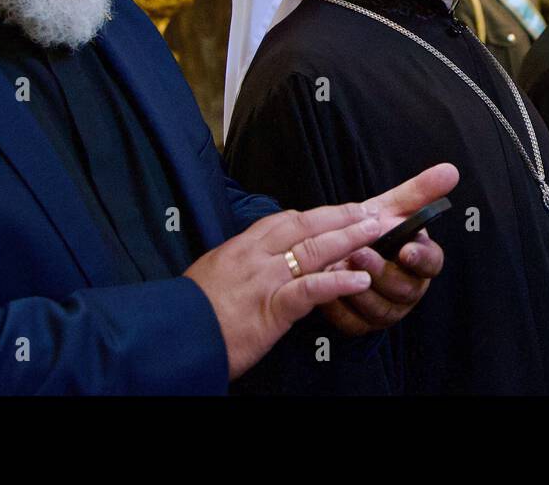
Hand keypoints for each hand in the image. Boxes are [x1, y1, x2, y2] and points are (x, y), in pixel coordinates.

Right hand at [184, 200, 385, 380]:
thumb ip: (237, 263)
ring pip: (314, 249)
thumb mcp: (211, 274)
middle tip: (369, 210)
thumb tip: (252, 260)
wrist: (172, 338)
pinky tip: (360, 278)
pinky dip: (338, 281)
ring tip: (376, 231)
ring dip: (350, 237)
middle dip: (341, 216)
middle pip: (306, 225)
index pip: (285, 220)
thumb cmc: (190, 312)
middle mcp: (256, 256)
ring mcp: (265, 280)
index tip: (339, 212)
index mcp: (241, 247)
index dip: (317, 215)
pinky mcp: (272, 308)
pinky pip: (311, 289)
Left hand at [319, 164, 458, 334]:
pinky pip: (352, 323)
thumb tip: (451, 168)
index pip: (432, 264)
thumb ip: (420, 191)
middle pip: (404, 290)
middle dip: (381, 272)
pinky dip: (338, 306)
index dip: (420, 258)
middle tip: (360, 253)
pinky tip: (324, 289)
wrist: (337, 252)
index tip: (406, 248)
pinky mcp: (361, 325)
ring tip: (337, 268)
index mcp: (420, 261)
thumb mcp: (391, 209)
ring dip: (358, 290)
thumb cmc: (371, 230)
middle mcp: (408, 289)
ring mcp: (386, 310)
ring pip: (379, 310)